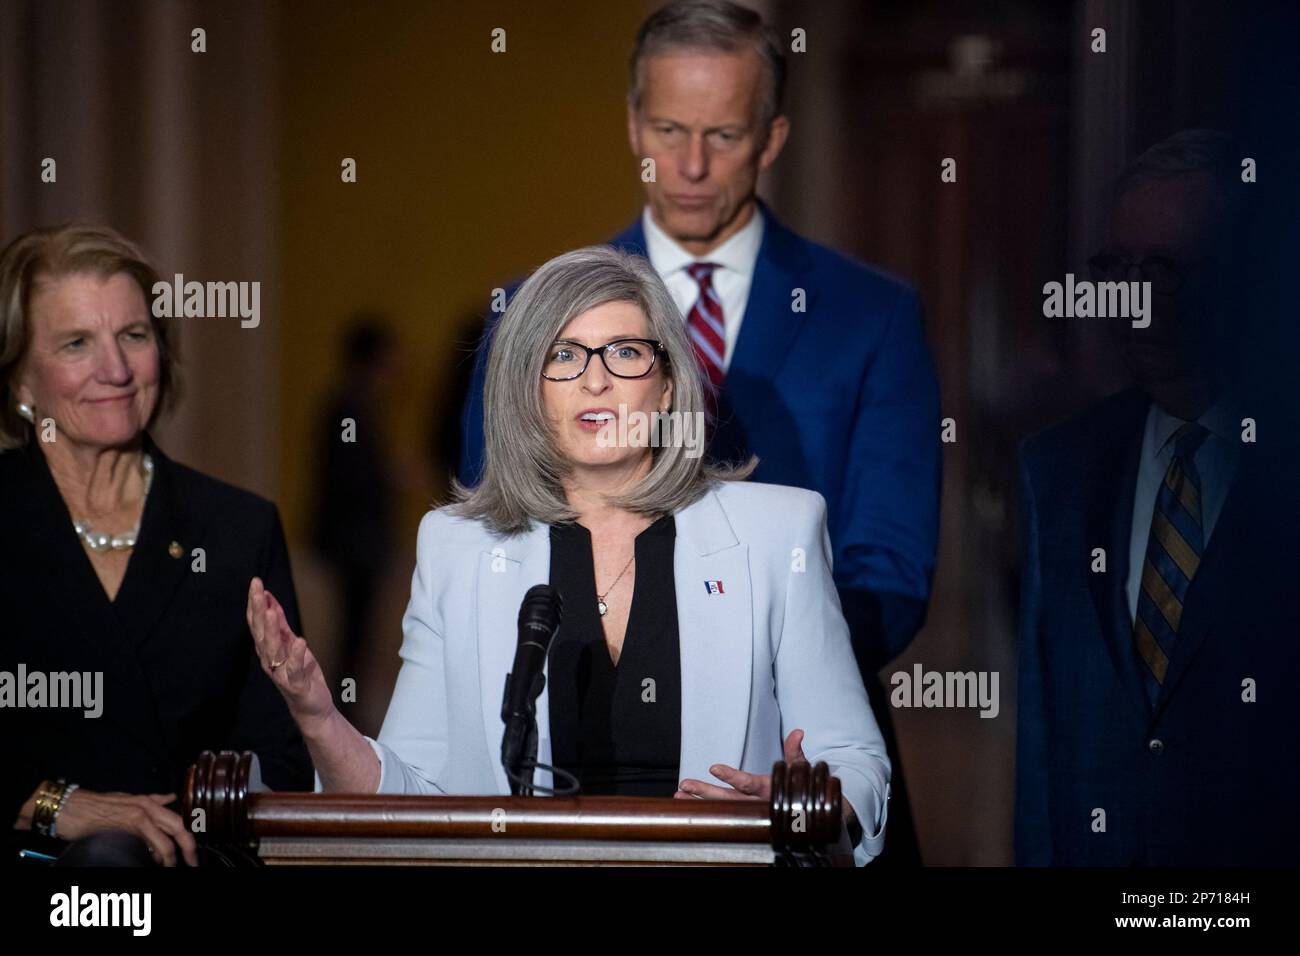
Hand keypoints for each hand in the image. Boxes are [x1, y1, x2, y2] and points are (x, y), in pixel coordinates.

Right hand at [53, 789, 198, 866]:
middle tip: (192, 863)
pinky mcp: (130, 824)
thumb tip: (169, 798)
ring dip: (172, 858)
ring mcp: (140, 815)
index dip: (188, 836)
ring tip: (171, 868)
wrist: (69, 807)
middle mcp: (148, 807)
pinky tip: (155, 863)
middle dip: (189, 848)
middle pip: (180, 828)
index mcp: (149, 802)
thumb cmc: (95, 806)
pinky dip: (157, 856)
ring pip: (167, 840)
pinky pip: (151, 844)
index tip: (192, 851)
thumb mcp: (127, 799)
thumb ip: (151, 800)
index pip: (178, 819)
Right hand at [246, 577, 333, 727]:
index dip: (255, 603)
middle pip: (261, 631)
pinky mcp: (296, 683)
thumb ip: (280, 623)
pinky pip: (295, 668)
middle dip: (259, 609)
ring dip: (272, 629)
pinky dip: (296, 654)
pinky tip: (299, 640)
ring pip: (273, 648)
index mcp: (267, 649)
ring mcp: (280, 672)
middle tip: (257, 588)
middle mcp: (269, 659)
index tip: (256, 582)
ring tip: (273, 611)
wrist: (311, 705)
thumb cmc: (300, 673)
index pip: (257, 622)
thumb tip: (269, 598)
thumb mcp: (290, 642)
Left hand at [675, 729, 809, 802]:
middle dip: (705, 792)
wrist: (804, 810)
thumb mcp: (799, 767)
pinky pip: (718, 812)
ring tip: (679, 795)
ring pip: (720, 807)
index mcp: (768, 790)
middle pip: (727, 799)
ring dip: (699, 801)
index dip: (732, 776)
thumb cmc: (798, 786)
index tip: (714, 768)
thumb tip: (798, 732)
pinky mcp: (741, 814)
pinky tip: (684, 802)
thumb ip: (794, 750)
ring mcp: (746, 810)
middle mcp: (755, 804)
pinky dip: (702, 807)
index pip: (748, 783)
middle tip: (685, 785)